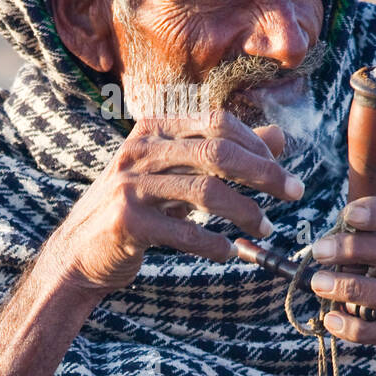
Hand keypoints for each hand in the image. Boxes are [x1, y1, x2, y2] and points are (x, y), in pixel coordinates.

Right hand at [39, 110, 303, 295]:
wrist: (79, 252)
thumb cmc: (138, 210)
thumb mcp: (179, 175)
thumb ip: (225, 154)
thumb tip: (280, 138)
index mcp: (154, 130)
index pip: (218, 123)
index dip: (258, 146)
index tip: (285, 173)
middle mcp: (139, 150)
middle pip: (218, 152)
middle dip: (265, 174)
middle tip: (296, 193)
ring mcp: (129, 184)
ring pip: (205, 191)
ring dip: (245, 212)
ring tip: (266, 229)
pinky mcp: (125, 221)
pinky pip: (184, 231)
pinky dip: (214, 243)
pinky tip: (230, 253)